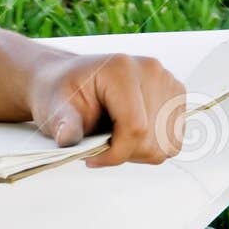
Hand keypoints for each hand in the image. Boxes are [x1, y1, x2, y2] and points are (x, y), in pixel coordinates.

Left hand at [26, 53, 186, 166]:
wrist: (71, 79)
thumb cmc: (64, 91)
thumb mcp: (53, 106)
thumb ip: (64, 124)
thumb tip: (68, 138)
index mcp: (121, 69)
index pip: (135, 126)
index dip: (116, 153)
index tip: (93, 158)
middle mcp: (150, 71)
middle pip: (154, 138)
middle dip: (124, 153)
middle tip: (99, 148)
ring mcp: (167, 82)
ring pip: (167, 143)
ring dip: (139, 151)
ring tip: (113, 139)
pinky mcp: (175, 97)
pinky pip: (173, 139)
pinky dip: (151, 146)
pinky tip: (128, 134)